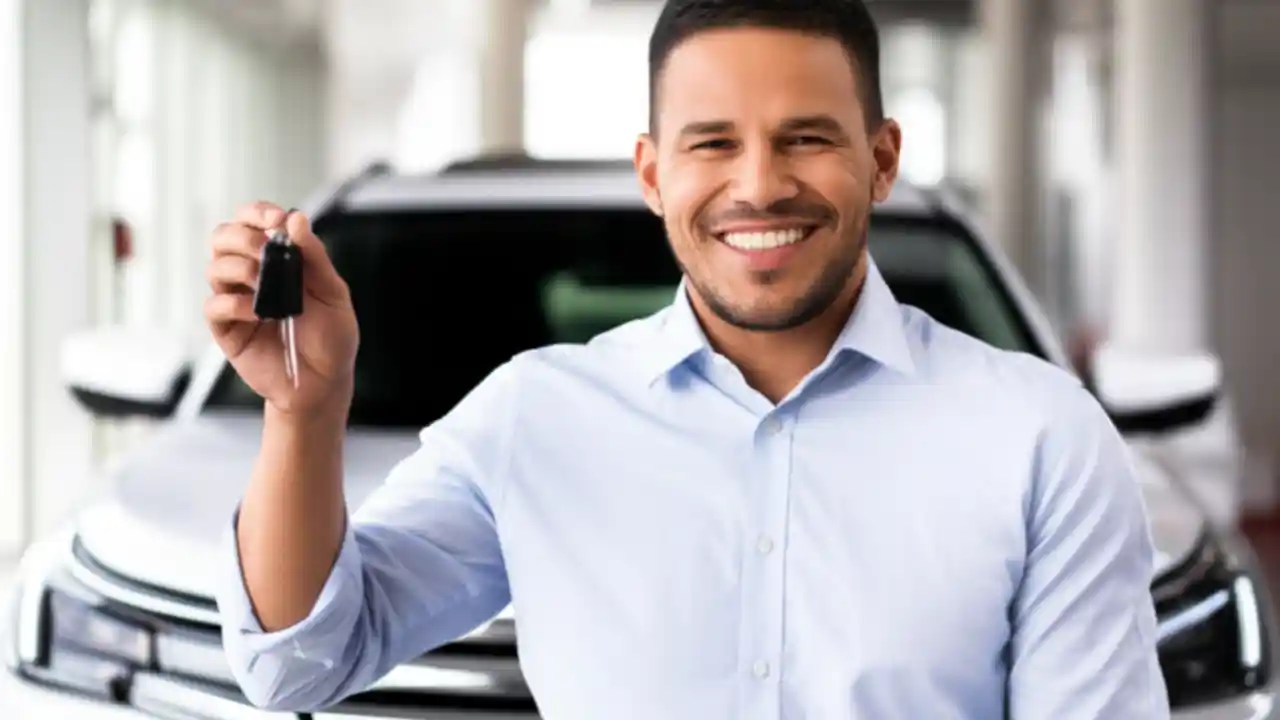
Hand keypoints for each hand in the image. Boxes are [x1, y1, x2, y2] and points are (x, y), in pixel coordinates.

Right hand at [204, 202, 358, 416]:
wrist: (324, 383)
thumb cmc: (331, 337)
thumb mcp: (333, 293)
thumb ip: (314, 257)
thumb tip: (295, 219)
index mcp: (278, 261)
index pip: (253, 222)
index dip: (257, 213)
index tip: (275, 219)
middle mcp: (252, 276)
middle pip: (223, 237)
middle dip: (242, 236)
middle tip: (265, 250)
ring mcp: (237, 301)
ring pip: (215, 267)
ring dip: (240, 268)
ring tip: (265, 285)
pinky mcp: (227, 330)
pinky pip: (214, 306)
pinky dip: (234, 304)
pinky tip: (259, 314)